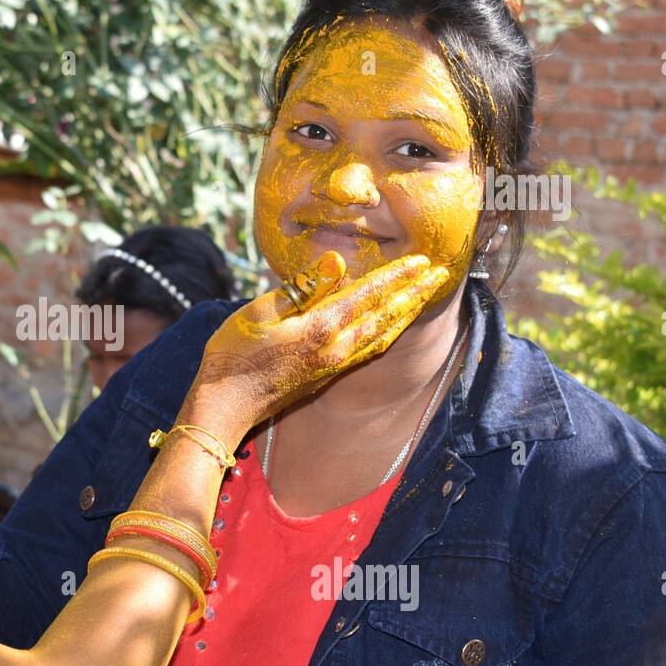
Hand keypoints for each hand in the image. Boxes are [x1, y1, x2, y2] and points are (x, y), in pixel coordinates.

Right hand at [190, 252, 449, 439]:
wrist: (225, 406)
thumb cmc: (233, 356)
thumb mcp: (259, 313)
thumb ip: (300, 288)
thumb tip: (335, 263)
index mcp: (319, 329)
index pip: (368, 295)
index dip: (396, 276)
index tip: (422, 260)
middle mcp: (334, 349)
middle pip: (385, 316)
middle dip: (414, 293)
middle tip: (440, 273)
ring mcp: (333, 365)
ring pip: (382, 335)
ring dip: (406, 313)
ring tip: (424, 295)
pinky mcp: (326, 375)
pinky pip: (369, 348)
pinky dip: (388, 331)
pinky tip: (392, 325)